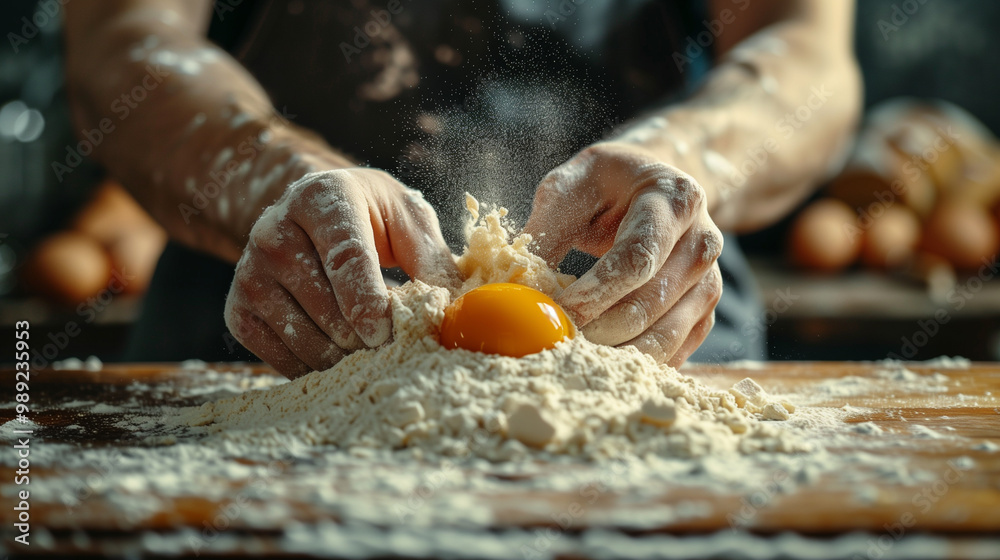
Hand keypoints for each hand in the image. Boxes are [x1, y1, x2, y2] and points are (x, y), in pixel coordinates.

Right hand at [225, 168, 460, 377]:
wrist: (313, 215)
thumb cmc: (371, 217)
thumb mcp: (407, 219)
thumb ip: (431, 258)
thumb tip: (454, 308)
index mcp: (322, 198)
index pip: (345, 255)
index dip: (367, 299)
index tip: (386, 332)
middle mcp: (274, 230)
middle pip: (324, 305)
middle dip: (366, 336)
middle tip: (395, 345)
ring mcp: (249, 271)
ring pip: (302, 337)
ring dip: (344, 356)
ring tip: (371, 349)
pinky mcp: (238, 308)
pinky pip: (278, 357)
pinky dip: (315, 367)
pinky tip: (339, 354)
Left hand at [523, 142, 722, 366]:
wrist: (654, 185)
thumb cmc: (606, 184)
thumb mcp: (573, 184)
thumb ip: (549, 226)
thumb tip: (523, 281)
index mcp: (675, 199)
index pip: (637, 256)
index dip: (596, 292)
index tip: (559, 313)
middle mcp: (702, 241)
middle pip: (650, 302)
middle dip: (600, 330)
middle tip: (557, 343)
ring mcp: (709, 279)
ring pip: (665, 334)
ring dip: (616, 354)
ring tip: (573, 358)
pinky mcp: (704, 309)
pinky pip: (675, 349)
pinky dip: (637, 363)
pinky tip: (602, 365)